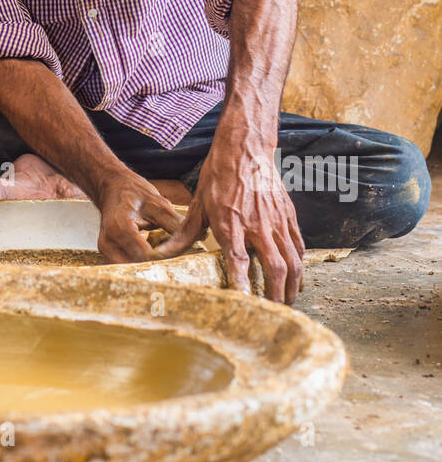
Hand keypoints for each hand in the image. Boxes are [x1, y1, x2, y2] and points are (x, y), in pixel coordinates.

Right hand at [97, 172, 183, 262]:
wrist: (111, 186)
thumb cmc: (132, 191)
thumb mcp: (157, 202)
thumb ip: (174, 223)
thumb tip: (196, 236)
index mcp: (121, 227)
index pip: (146, 256)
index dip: (165, 259)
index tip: (179, 258)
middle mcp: (109, 242)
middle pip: (137, 267)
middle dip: (157, 267)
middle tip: (174, 262)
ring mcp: (105, 249)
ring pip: (130, 270)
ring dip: (148, 268)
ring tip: (163, 259)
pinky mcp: (106, 253)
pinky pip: (125, 266)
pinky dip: (139, 265)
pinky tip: (150, 258)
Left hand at [150, 135, 304, 301]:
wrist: (245, 148)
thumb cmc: (219, 176)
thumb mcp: (197, 205)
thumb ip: (184, 234)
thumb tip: (161, 254)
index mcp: (231, 221)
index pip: (238, 258)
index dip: (242, 281)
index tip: (244, 301)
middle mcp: (257, 224)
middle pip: (275, 266)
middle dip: (275, 294)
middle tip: (272, 313)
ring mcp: (276, 220)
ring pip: (293, 260)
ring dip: (291, 286)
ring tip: (286, 303)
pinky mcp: (288, 216)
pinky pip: (299, 247)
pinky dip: (300, 267)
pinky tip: (295, 280)